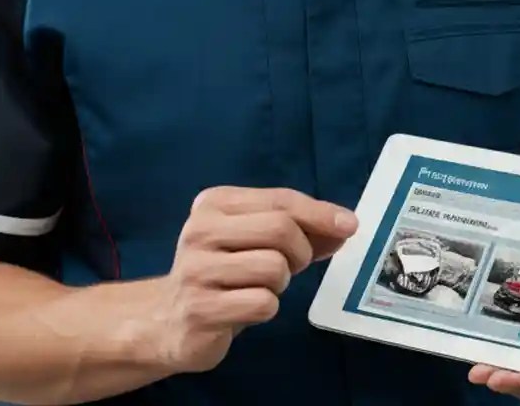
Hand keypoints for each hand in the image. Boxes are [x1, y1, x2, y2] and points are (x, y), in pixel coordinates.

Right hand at [151, 186, 359, 373]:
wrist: (170, 320)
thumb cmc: (226, 273)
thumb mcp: (258, 241)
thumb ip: (301, 229)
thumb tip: (345, 225)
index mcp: (215, 203)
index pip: (280, 200)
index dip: (320, 213)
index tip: (349, 225)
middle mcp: (200, 231)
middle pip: (280, 229)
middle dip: (300, 252)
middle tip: (290, 266)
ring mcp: (196, 270)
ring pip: (274, 267)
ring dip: (280, 283)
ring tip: (259, 287)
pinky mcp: (200, 309)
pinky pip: (262, 303)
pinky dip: (266, 308)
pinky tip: (246, 309)